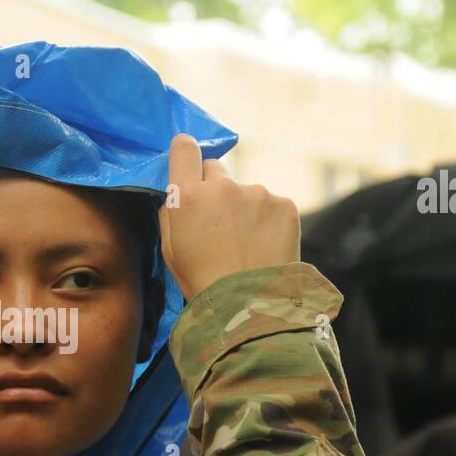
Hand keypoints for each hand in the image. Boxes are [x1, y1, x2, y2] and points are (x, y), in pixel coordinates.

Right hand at [158, 134, 299, 301]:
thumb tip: (178, 194)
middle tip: (219, 225)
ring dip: (245, 210)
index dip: (185, 153)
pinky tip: (266, 248)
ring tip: (246, 246)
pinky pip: (272, 206)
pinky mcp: (285, 204)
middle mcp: (223, 187)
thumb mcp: (170, 251)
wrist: (251, 307)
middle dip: (215, 190)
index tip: (188, 160)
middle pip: (216, 170)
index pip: (184, 148)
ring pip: (247, 192)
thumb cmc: (202, 283)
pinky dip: (269, 222)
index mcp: (187, 196)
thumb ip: (171, 214)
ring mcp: (257, 193)